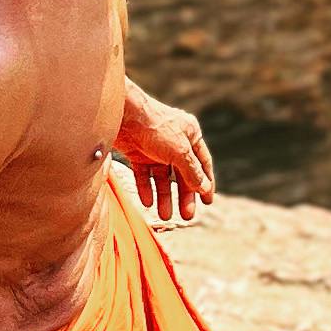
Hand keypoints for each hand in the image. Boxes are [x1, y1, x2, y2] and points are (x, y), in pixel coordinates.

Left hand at [120, 88, 215, 225]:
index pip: (202, 163)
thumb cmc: (155, 127)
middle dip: (184, 195)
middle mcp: (174, 141)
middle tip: (187, 216)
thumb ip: (192, 171)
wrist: (123, 115)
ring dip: (164, 196)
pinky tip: (147, 203)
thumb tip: (204, 188)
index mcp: (190, 134)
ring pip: (162, 177)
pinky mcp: (137, 153)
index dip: (205, 183)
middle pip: (182, 173)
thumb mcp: (179, 151)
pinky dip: (146, 189)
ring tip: (165, 215)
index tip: (208, 202)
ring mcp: (155, 148)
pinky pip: (144, 175)